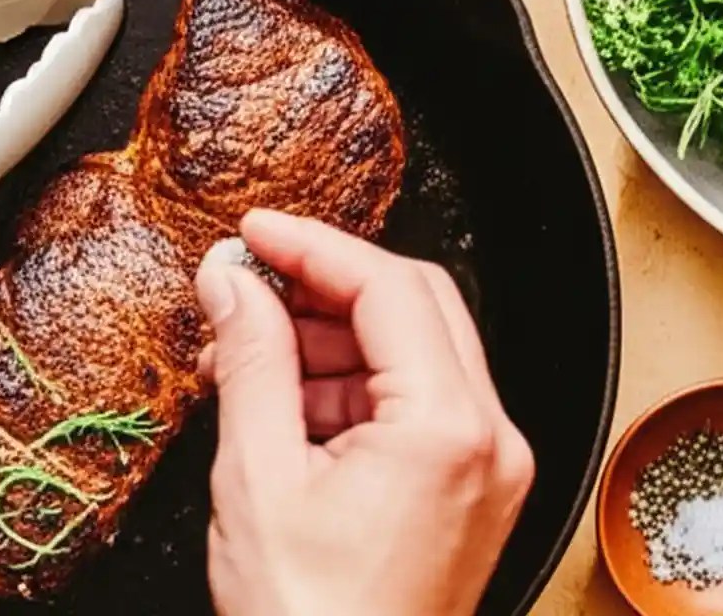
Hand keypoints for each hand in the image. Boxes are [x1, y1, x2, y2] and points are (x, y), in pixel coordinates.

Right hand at [195, 209, 534, 615]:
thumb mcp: (257, 477)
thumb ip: (251, 361)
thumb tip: (233, 284)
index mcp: (449, 429)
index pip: (387, 288)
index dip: (313, 247)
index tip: (256, 232)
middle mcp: (489, 440)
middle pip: (414, 307)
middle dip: (326, 288)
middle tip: (252, 283)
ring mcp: (487, 467)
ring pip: (414, 352)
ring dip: (332, 341)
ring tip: (249, 359)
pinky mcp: (469, 490)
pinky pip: (416, 404)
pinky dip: (352, 390)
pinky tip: (286, 404)